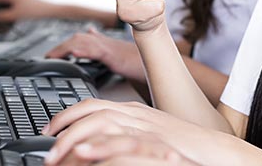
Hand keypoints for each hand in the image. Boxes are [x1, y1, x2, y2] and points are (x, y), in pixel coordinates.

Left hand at [43, 100, 228, 165]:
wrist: (215, 150)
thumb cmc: (183, 146)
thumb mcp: (148, 135)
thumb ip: (125, 134)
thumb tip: (97, 144)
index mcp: (133, 111)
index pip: (93, 105)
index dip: (67, 115)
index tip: (49, 130)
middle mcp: (136, 115)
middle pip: (92, 111)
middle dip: (63, 127)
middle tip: (45, 147)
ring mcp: (146, 128)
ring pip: (101, 123)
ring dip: (73, 139)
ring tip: (55, 155)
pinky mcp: (155, 143)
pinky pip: (122, 142)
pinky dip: (101, 146)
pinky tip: (85, 153)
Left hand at [46, 29, 144, 79]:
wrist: (159, 62)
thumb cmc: (143, 63)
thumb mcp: (122, 58)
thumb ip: (108, 53)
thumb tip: (97, 43)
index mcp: (107, 46)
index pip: (83, 40)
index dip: (67, 45)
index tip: (54, 53)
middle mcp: (107, 43)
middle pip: (80, 38)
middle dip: (62, 46)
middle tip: (48, 56)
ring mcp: (111, 47)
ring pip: (84, 42)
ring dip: (67, 48)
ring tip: (53, 56)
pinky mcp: (115, 55)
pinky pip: (96, 50)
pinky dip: (84, 51)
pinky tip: (73, 54)